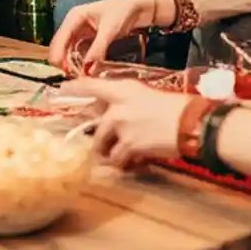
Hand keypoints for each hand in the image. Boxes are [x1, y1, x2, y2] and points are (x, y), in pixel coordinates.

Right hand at [47, 0, 155, 74]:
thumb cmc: (123, 10)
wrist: (138, 7)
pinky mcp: (88, 40)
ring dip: (72, 64)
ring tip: (79, 76)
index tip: (64, 72)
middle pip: (60, 47)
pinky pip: (79, 54)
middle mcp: (73, 25)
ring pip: (68, 52)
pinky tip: (86, 71)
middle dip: (64, 62)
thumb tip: (87, 69)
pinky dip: (80, 63)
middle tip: (74, 77)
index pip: (59, 39)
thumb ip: (98, 49)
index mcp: (74, 17)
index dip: (58, 56)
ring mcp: (80, 33)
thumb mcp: (110, 30)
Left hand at [62, 78, 188, 169]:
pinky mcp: (128, 145)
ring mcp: (120, 126)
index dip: (72, 88)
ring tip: (126, 154)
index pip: (89, 85)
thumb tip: (110, 112)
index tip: (59, 91)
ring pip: (101, 145)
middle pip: (93, 125)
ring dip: (110, 152)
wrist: (192, 123)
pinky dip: (123, 164)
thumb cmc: (176, 108)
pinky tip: (136, 162)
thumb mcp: (146, 96)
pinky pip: (116, 159)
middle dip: (100, 138)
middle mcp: (116, 106)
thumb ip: (125, 102)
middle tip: (109, 143)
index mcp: (122, 89)